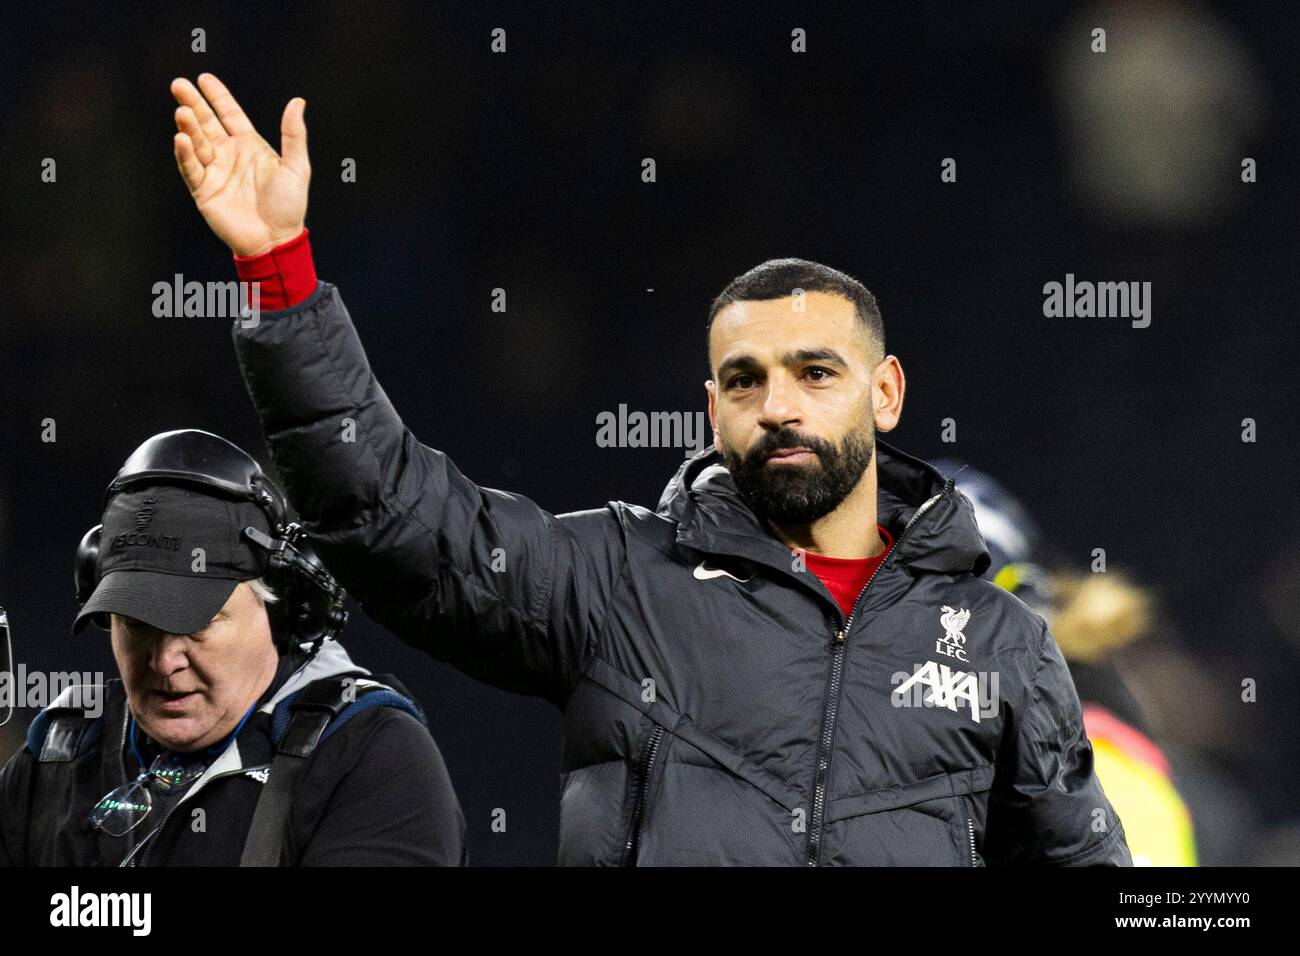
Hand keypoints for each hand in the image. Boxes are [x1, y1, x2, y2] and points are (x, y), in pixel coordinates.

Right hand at [170, 73, 310, 256]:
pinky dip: (185, 154)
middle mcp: (229, 155)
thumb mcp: (297, 167)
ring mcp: (215, 171)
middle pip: (207, 123)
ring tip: (182, 110)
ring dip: (188, 126)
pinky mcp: (204, 191)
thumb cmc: (289, 206)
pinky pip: (191, 168)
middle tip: (179, 84)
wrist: (276, 240)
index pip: (230, 115)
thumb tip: (297, 101)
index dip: (218, 97)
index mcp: (250, 146)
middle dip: (193, 104)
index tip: (204, 78)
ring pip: (197, 142)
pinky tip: (181, 139)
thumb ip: (294, 134)